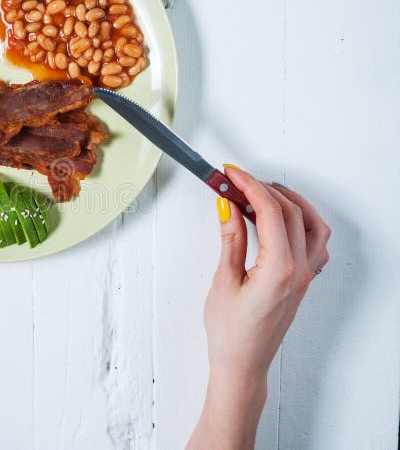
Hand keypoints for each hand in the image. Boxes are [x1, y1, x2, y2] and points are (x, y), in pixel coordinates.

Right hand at [188, 167, 329, 448]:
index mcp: (280, 269)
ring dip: (288, 201)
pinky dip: (301, 221)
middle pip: (292, 211)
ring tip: (258, 193)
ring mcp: (306, 275)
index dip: (249, 186)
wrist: (242, 364)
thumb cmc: (230, 333)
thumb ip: (231, 239)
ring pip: (312, 222)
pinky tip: (278, 220)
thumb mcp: (223, 281)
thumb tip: (230, 207)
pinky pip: (315, 241)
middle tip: (234, 181)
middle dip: (262, 189)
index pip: (271, 211)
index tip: (231, 174)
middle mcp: (300, 269)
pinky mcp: (303, 280)